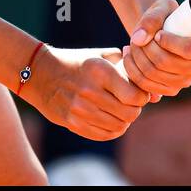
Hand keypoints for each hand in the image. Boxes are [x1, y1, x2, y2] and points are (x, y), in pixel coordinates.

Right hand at [27, 46, 151, 141]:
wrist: (40, 73)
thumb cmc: (77, 62)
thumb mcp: (100, 55)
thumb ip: (126, 65)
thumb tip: (149, 83)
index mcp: (100, 71)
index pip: (135, 96)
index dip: (142, 97)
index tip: (138, 93)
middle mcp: (90, 91)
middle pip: (130, 114)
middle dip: (135, 110)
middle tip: (130, 104)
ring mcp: (80, 110)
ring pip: (119, 127)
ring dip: (124, 121)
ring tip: (120, 111)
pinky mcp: (72, 123)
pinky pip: (103, 135)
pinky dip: (112, 130)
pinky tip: (111, 121)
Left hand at [121, 0, 190, 101]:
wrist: (157, 31)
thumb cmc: (163, 16)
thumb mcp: (160, 8)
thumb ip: (151, 19)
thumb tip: (139, 39)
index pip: (189, 49)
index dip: (169, 42)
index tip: (157, 33)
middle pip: (166, 62)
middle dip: (145, 48)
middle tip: (136, 36)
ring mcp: (183, 82)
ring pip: (152, 74)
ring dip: (136, 57)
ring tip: (131, 44)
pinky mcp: (168, 90)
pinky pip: (145, 85)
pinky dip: (132, 69)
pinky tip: (129, 56)